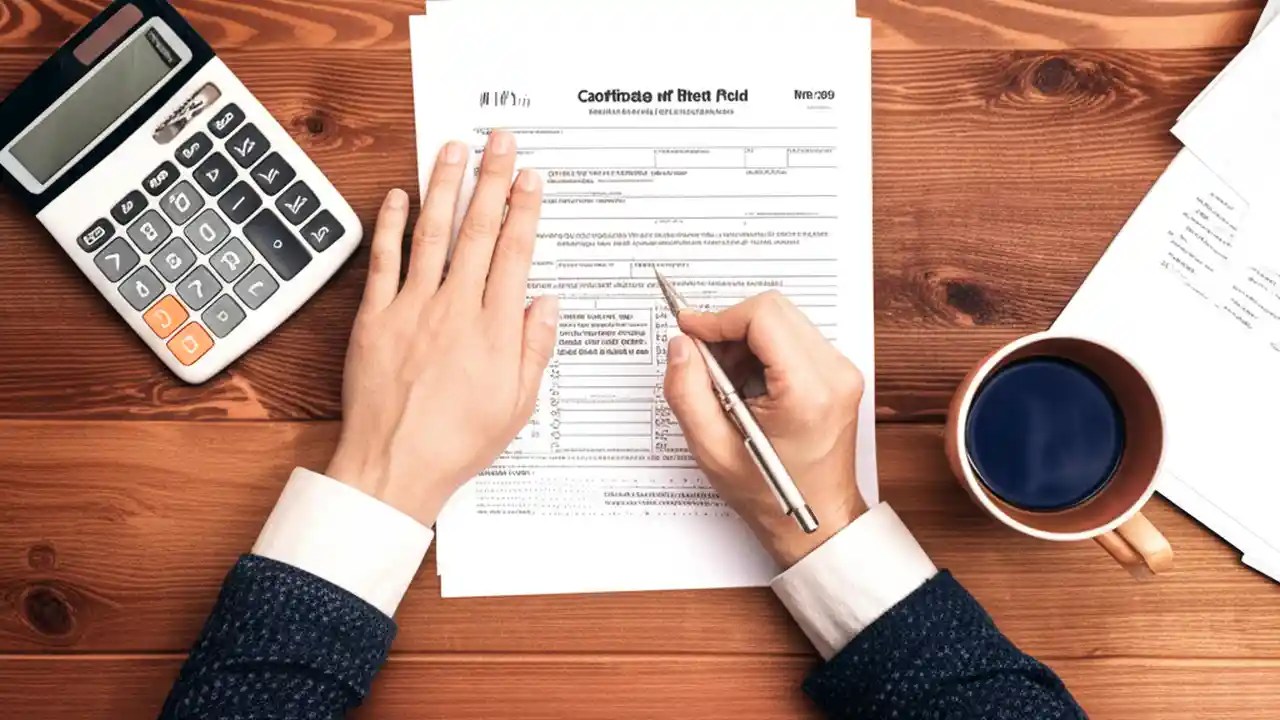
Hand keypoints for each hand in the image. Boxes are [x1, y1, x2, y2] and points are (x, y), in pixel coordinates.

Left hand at [326, 132, 558, 525]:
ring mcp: (411, 309)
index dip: (524, 210)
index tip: (530, 179)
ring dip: (445, 187)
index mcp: (494, 330)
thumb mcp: (517, 404)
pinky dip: (390, 225)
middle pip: (478, 231)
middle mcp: (454, 308)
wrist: (395, 465)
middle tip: (500, 142)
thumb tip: (546, 302)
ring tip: (454, 150)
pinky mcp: (375, 318)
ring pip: (432, 234)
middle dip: (492, 180)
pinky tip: (397, 197)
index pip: (514, 254)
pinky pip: (384, 261)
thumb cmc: (458, 442)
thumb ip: (534, 349)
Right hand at [663, 291, 867, 566]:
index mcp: (808, 392)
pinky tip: (746, 385)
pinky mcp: (838, 374)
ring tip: (725, 381)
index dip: (718, 318)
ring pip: (783, 320)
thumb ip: (687, 392)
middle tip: (703, 361)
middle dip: (730, 327)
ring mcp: (841, 371)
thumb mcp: (712, 449)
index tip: (688, 331)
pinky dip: (761, 349)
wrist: (818, 520)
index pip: (763, 316)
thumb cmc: (770, 494)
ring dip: (744, 339)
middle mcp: (834, 373)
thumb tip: (680, 344)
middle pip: (774, 311)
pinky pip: (793, 338)